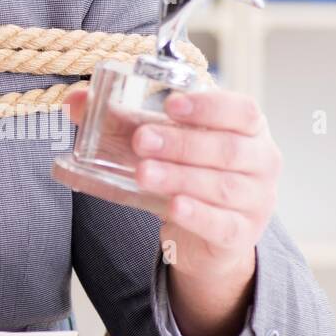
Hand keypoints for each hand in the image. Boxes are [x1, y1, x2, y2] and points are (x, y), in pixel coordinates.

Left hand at [63, 85, 280, 278]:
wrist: (204, 231)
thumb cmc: (185, 170)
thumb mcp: (159, 141)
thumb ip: (119, 118)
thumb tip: (75, 101)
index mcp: (248, 128)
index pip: (242, 110)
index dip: (209, 106)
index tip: (170, 104)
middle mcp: (261, 161)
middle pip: (228, 149)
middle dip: (181, 143)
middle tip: (140, 140)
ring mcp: (256, 200)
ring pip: (221, 186)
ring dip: (179, 177)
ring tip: (142, 173)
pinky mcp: (241, 234)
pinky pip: (222, 224)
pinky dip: (197, 215)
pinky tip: (173, 207)